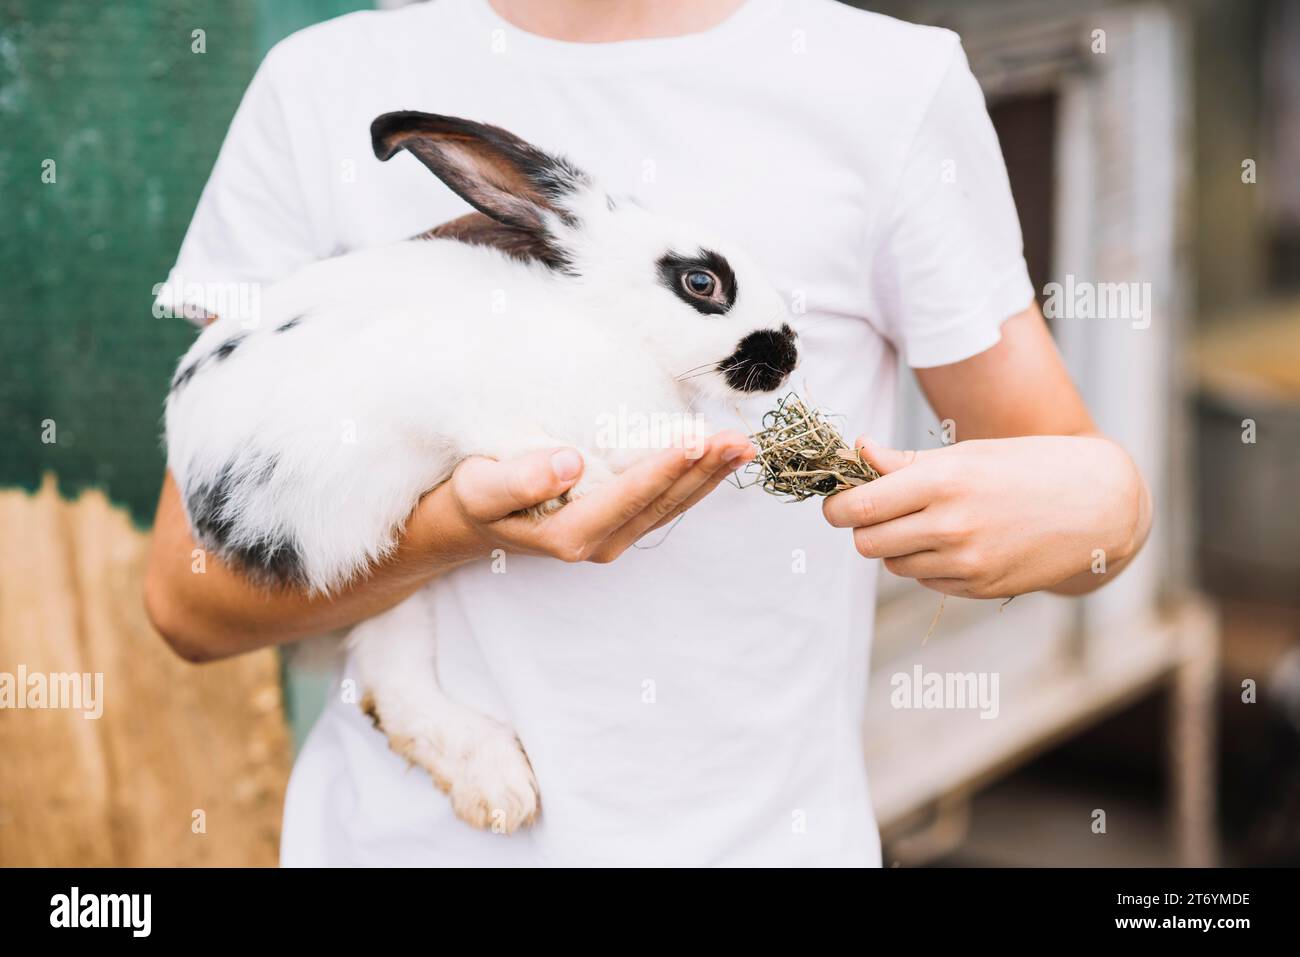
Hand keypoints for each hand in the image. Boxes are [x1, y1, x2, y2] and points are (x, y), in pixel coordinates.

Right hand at [421, 432, 754, 564]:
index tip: (695, 440)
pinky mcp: (619, 523)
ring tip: (743, 446)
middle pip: (663, 505)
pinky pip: (665, 503)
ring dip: (708, 476)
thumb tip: (568, 463)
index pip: (628, 497)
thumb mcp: (480, 486)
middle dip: (703, 471)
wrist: (468, 521)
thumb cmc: (472, 496)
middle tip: (740, 440)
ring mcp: (613, 536)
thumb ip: (518, 479)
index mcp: (569, 535)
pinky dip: (693, 478)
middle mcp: (599, 542)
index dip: (664, 468)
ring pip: (671, 506)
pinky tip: (717, 457)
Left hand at [822, 435, 1148, 597]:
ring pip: (893, 563)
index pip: (860, 506)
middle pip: (866, 541)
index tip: (836, 502)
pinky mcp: (979, 587)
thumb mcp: (967, 453)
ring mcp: (965, 563)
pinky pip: (925, 579)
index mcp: (943, 482)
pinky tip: (953, 540)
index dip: (837, 506)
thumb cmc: (1027, 466)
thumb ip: (906, 463)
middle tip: (875, 510)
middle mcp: (950, 526)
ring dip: (895, 545)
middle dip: (862, 527)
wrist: (1096, 505)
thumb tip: (858, 451)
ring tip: (923, 521)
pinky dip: (926, 562)